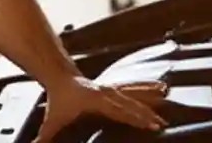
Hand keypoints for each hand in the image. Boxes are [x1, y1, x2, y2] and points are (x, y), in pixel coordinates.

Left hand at [36, 76, 167, 141]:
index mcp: (96, 101)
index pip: (118, 111)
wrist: (59, 76)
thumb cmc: (58, 100)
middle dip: (146, 112)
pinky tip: (160, 87)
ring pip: (133, 90)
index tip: (148, 124)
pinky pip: (132, 87)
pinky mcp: (113, 87)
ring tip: (166, 91)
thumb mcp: (51, 120)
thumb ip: (44, 136)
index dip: (134, 118)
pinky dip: (146, 87)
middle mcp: (106, 92)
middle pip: (129, 102)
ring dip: (150, 93)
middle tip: (161, 122)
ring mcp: (110, 88)